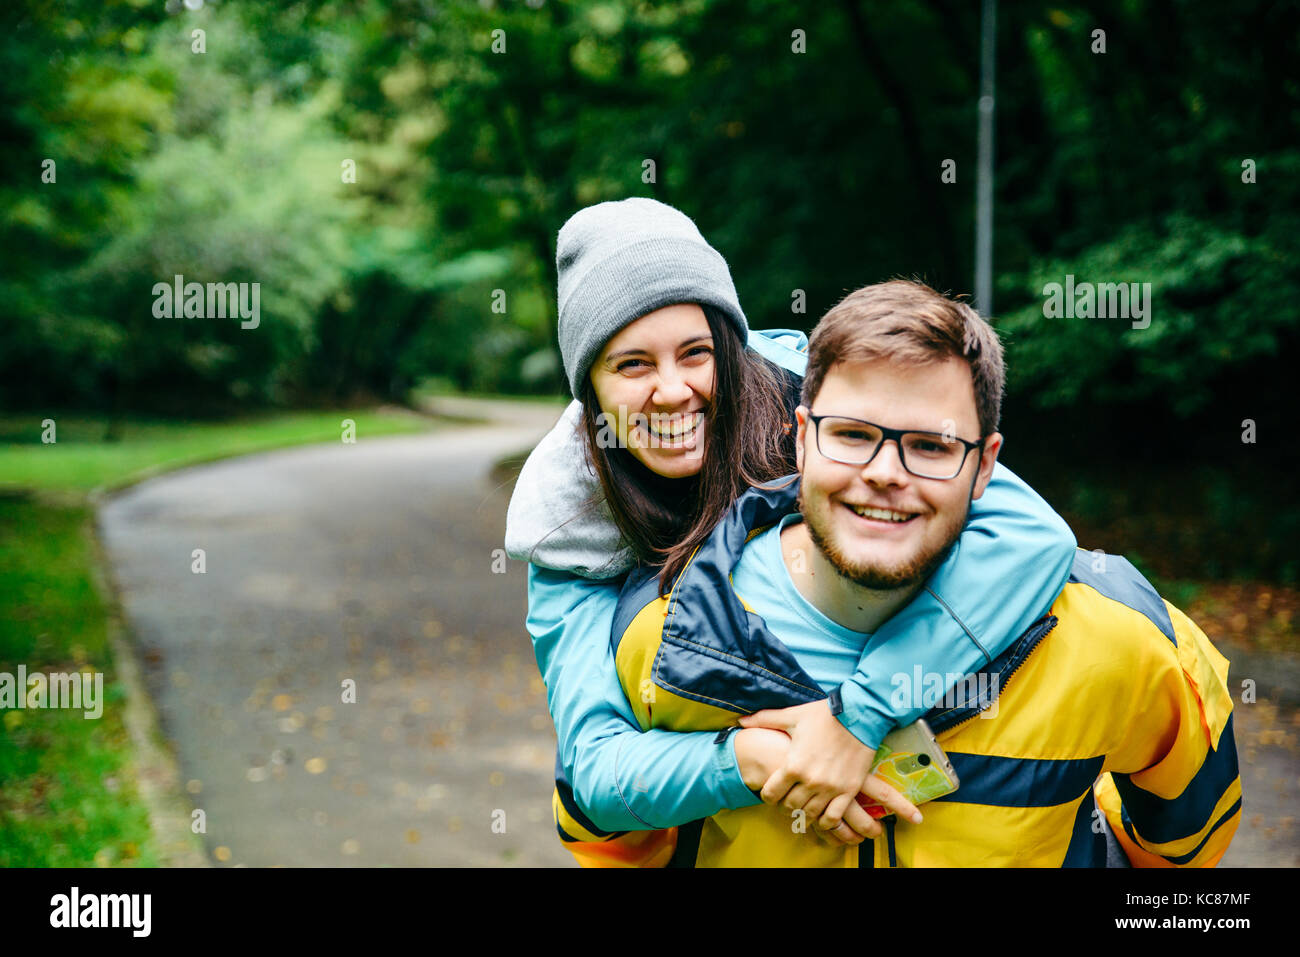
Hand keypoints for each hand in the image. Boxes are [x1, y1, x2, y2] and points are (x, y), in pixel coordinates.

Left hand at [739, 699, 875, 819]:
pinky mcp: (848, 791)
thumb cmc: (823, 715)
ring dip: (804, 813)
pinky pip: (833, 818)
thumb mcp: (792, 716)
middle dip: (785, 805)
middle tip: (787, 799)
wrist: (858, 716)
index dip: (768, 795)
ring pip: (810, 815)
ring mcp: (830, 788)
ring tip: (804, 806)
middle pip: (789, 807)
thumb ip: (764, 720)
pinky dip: (825, 821)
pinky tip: (822, 814)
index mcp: (793, 765)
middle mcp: (810, 781)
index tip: (771, 792)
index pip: (771, 794)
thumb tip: (740, 721)